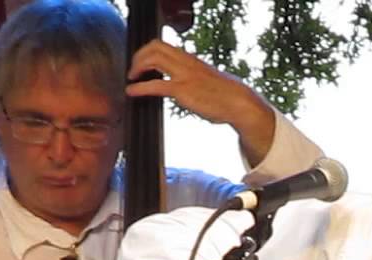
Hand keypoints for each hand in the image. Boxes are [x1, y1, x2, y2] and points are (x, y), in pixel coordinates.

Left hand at [126, 40, 274, 160]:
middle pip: (155, 46)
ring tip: (132, 77)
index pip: (164, 45)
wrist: (240, 102)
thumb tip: (191, 83)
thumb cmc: (228, 95)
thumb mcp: (210, 79)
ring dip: (137, 66)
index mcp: (191, 60)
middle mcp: (186, 63)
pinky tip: (131, 91)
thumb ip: (196, 77)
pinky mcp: (182, 90)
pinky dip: (139, 87)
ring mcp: (184, 75)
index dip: (147, 51)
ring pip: (152, 58)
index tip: (142, 61)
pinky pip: (155, 85)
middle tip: (134, 69)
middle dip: (139, 55)